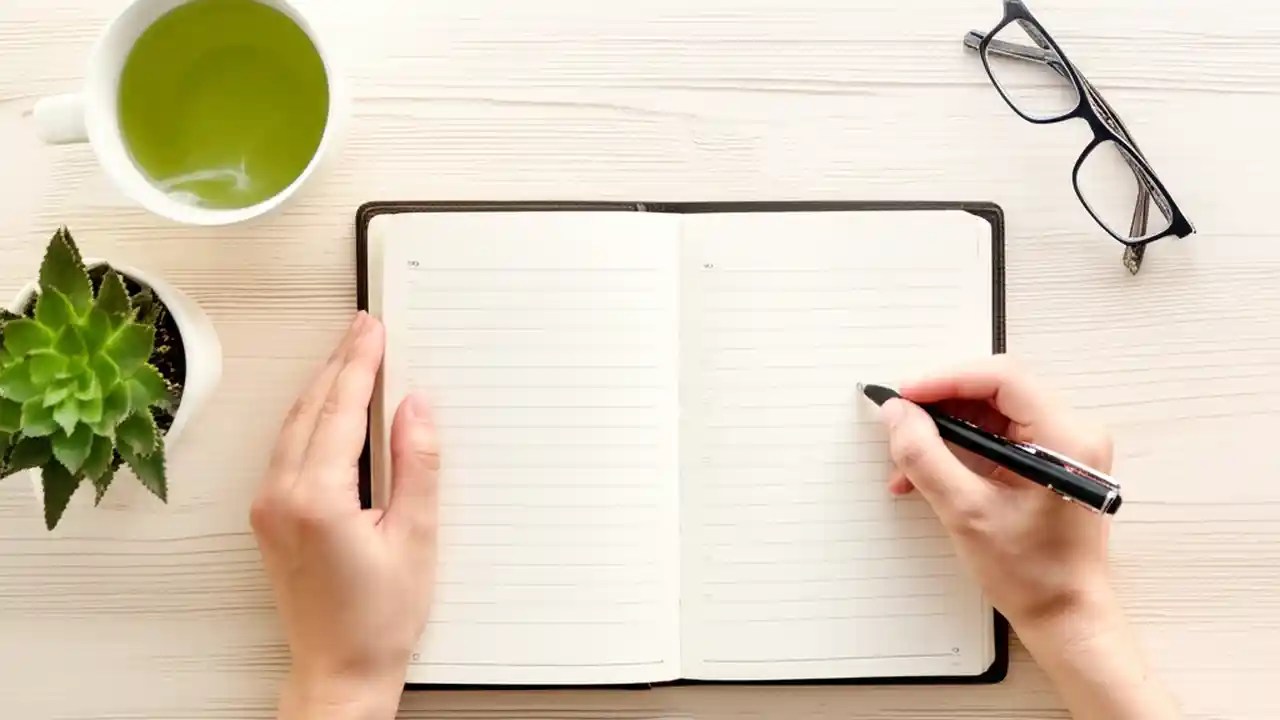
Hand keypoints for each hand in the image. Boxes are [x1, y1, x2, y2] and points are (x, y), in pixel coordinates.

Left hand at [251, 313, 439, 719]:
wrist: (339, 673)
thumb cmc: (378, 621)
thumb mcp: (415, 538)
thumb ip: (416, 466)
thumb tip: (415, 409)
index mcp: (317, 498)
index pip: (340, 411)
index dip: (360, 365)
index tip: (373, 332)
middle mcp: (281, 497)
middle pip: (310, 410)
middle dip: (338, 365)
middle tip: (363, 330)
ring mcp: (268, 508)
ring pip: (292, 427)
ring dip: (321, 388)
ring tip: (348, 356)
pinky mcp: (269, 520)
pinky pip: (286, 450)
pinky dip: (309, 419)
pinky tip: (327, 409)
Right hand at [876, 356, 1177, 718]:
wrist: (1065, 616)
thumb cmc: (1033, 575)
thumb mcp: (966, 512)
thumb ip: (925, 456)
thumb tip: (898, 415)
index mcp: (1066, 438)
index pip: (1001, 378)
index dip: (945, 380)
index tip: (904, 396)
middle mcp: (1072, 433)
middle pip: (995, 390)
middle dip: (940, 404)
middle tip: (899, 421)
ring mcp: (1062, 446)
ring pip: (990, 412)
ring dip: (944, 430)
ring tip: (907, 460)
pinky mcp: (1047, 461)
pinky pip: (996, 435)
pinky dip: (958, 447)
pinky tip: (927, 473)